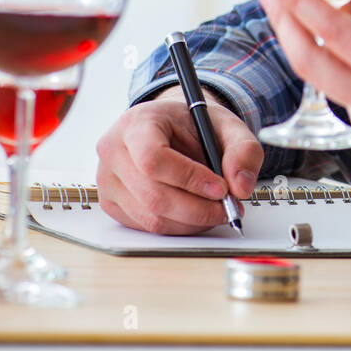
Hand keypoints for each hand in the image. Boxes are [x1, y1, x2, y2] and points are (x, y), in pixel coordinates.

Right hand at [95, 92, 262, 234]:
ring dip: (191, 221)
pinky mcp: (112, 203)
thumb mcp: (226, 125)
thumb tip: (241, 186)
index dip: (189, 178)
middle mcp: (114, 151)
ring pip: (151, 217)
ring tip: (217, 210)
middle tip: (228, 207)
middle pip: (154, 195)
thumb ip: (243, 150)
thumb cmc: (193, 125)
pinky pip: (147, 226)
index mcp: (136, 123)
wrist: (171, 128)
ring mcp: (108, 180)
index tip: (220, 188)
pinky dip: (178, 226)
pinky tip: (196, 213)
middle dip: (198, 208)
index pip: (153, 159)